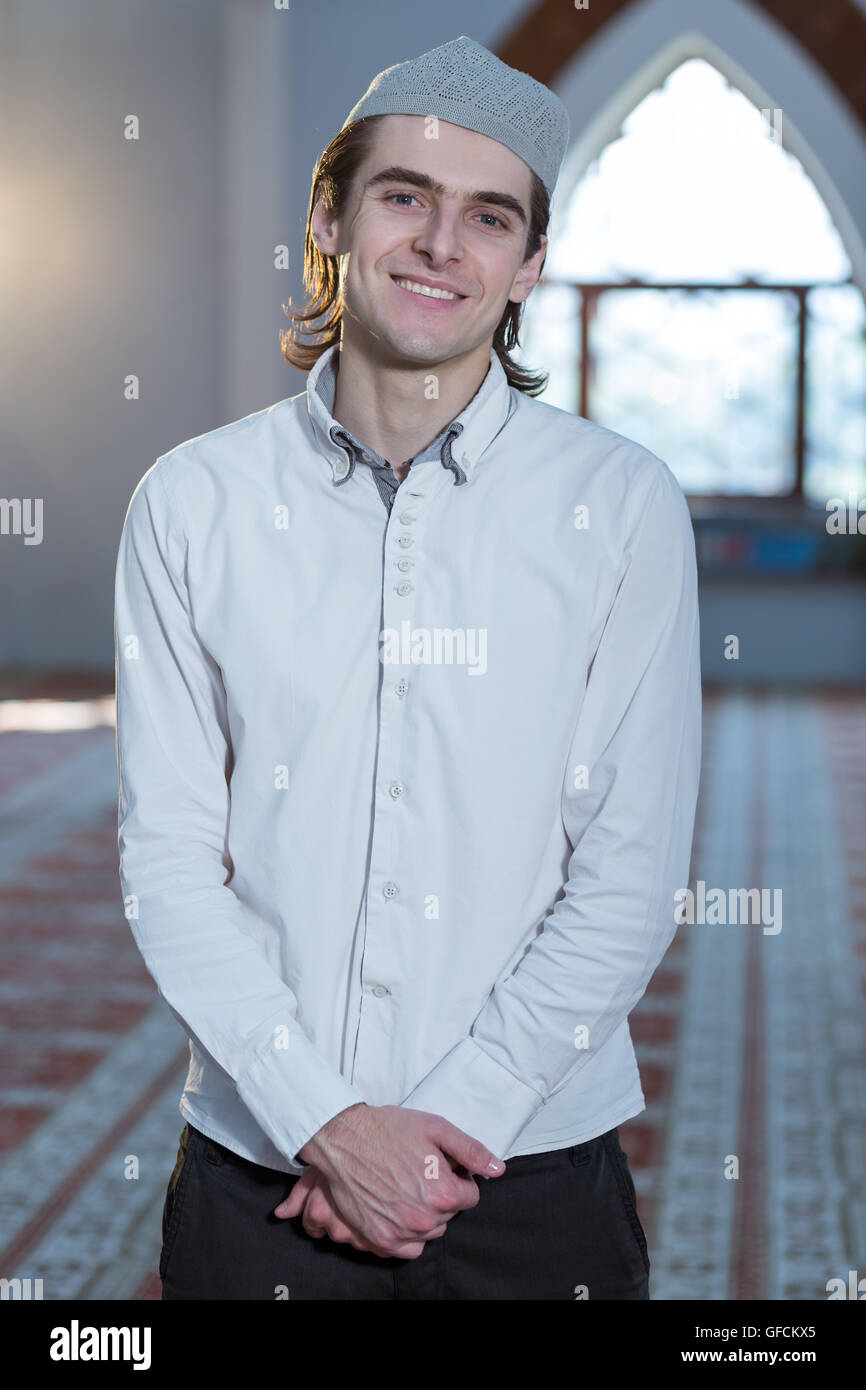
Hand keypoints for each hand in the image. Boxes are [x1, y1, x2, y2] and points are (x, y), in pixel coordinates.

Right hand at [273, 1103, 504, 1259]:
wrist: (344, 1138)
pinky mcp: (379, 1239)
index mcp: (443, 1193)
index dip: (458, 1178)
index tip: (442, 1167)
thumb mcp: (437, 1128)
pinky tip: (399, 1210)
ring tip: (409, 1188)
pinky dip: (408, 1234)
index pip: (470, 1196)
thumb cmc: (389, 1130)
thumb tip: (498, 1170)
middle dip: (442, 1195)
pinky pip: (408, 1249)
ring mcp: (400, 1232)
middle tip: (421, 1173)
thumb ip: (472, 1151)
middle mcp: (424, 1219)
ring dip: (426, 1215)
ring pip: (431, 1232)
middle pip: (450, 1214)